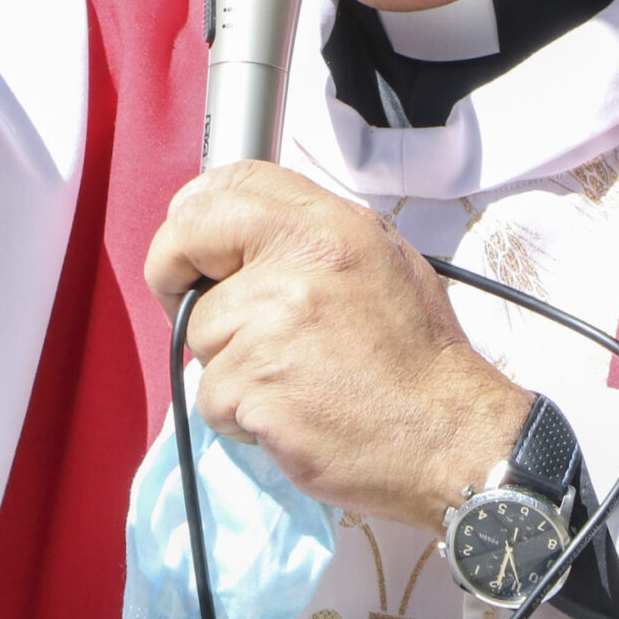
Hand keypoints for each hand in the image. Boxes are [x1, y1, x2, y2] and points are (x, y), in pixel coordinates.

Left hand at [143, 162, 530, 530]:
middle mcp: (300, 261)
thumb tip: (241, 241)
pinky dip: (238, 412)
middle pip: (186, 239)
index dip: (197, 212)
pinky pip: (210, 395)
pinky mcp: (257, 384)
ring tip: (288, 377)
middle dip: (170, 272)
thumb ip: (310, 239)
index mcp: (330, 225)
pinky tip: (289, 413)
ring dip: (227, 363)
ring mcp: (274, 324)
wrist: (448, 436)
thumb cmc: (416, 357)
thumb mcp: (380, 260)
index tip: (193, 244)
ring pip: (198, 333)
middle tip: (185, 304)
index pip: (234, 182)